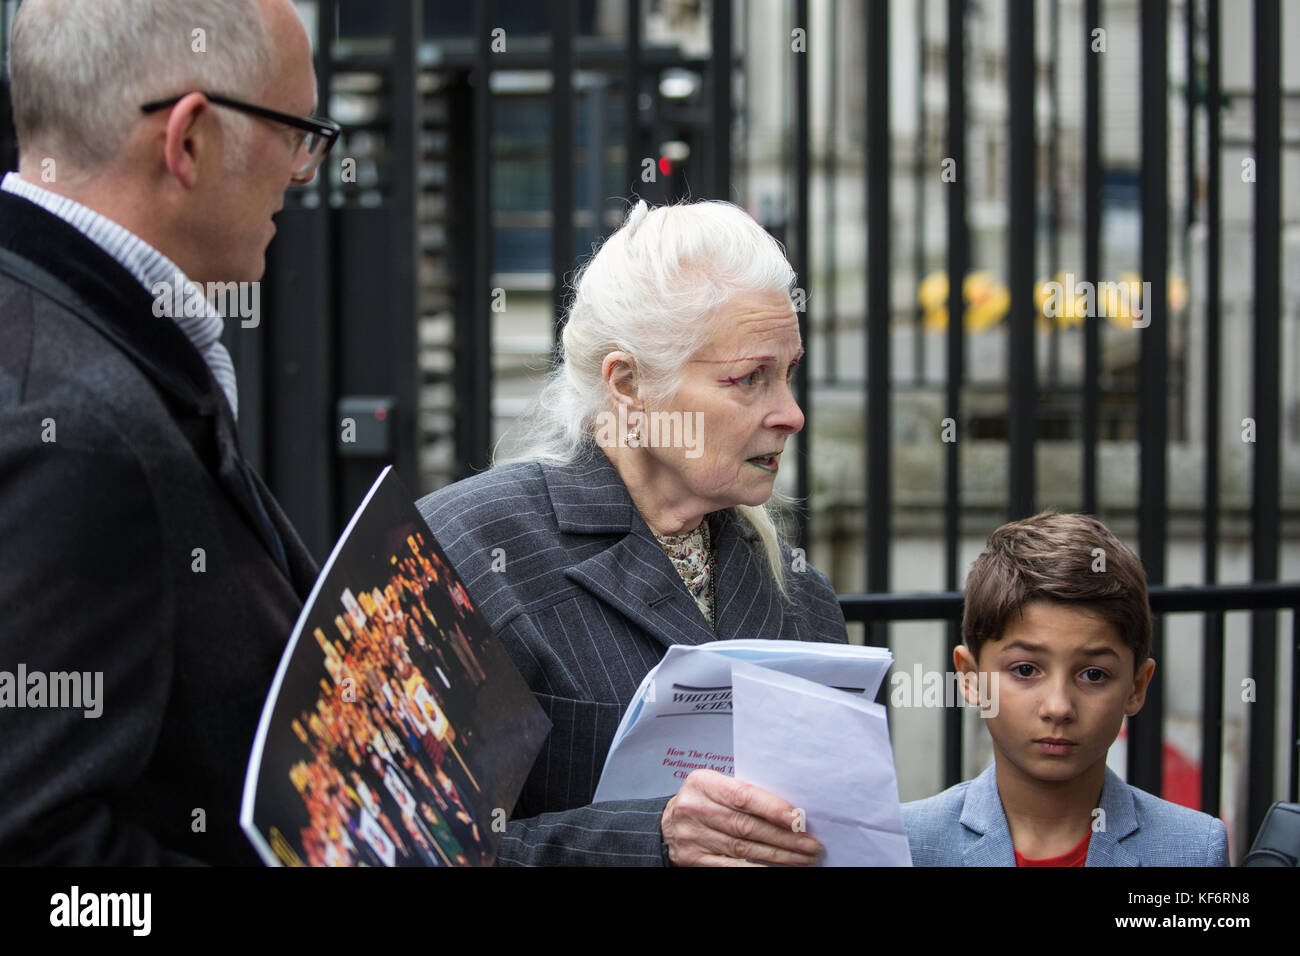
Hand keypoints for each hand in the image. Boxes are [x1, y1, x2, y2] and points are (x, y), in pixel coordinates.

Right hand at [660, 769, 821, 866]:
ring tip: (803, 858)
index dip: (773, 808)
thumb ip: (742, 793)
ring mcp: (694, 837)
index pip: (743, 796)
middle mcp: (695, 809)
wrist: (665, 826)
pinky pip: (732, 867)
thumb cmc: (699, 802)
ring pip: (745, 849)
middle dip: (785, 837)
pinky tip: (778, 869)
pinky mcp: (695, 860)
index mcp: (702, 783)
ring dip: (779, 855)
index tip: (798, 819)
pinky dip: (758, 869)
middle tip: (811, 844)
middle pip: (747, 826)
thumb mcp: (713, 786)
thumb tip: (788, 811)